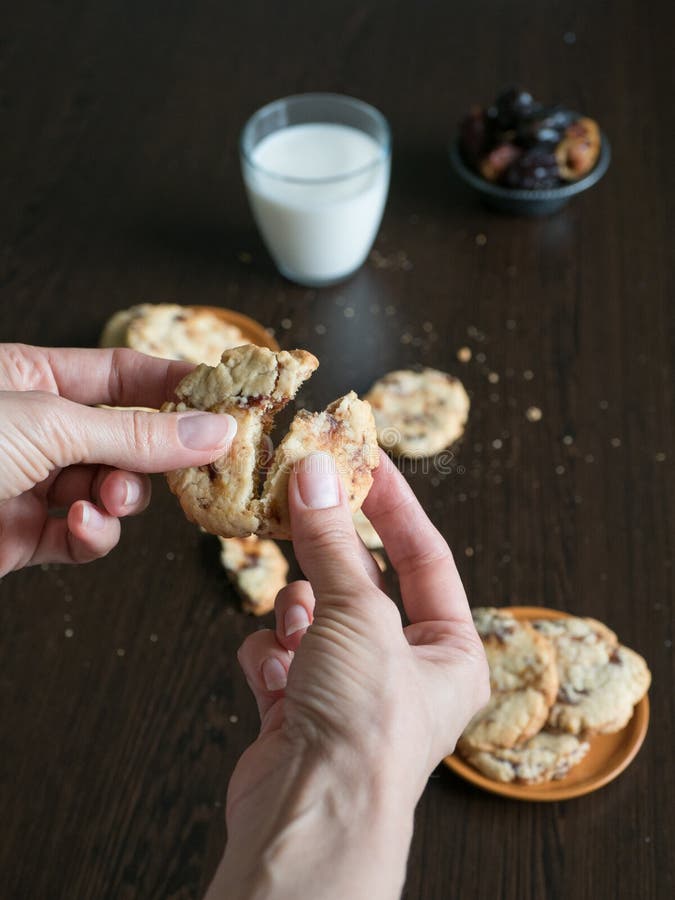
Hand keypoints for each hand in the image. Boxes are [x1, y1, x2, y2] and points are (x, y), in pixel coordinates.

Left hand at [0, 343, 235, 573]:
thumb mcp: (49, 425)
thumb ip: (134, 433)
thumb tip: (214, 431)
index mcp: (32, 377)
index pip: (120, 374)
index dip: (173, 385)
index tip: (224, 401)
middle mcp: (37, 429)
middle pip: (126, 438)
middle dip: (154, 456)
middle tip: (198, 464)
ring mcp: (32, 484)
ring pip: (111, 490)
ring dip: (121, 497)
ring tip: (111, 499)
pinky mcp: (26, 536)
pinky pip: (81, 536)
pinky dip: (94, 534)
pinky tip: (84, 525)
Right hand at [208, 451, 488, 899]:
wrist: (309, 819)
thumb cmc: (364, 726)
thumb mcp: (358, 615)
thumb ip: (334, 542)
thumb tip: (316, 474)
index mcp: (449, 653)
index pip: (424, 557)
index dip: (394, 505)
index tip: (364, 461)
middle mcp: (402, 672)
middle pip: (363, 584)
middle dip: (332, 552)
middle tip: (300, 498)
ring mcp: (347, 692)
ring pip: (315, 618)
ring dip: (298, 611)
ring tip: (295, 620)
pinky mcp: (297, 711)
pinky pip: (278, 657)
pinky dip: (269, 655)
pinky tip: (272, 672)